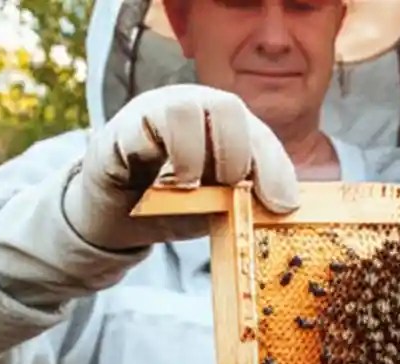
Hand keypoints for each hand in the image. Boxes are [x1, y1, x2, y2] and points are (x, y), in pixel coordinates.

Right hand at [63, 84, 298, 250]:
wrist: (115, 219)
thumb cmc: (173, 205)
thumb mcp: (218, 207)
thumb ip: (246, 200)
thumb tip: (284, 205)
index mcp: (225, 127)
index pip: (259, 136)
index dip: (274, 170)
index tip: (282, 206)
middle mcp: (193, 108)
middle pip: (228, 107)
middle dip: (237, 155)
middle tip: (230, 189)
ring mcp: (156, 112)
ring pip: (187, 107)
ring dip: (198, 154)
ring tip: (191, 186)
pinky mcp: (124, 128)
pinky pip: (148, 126)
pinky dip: (165, 157)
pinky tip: (165, 185)